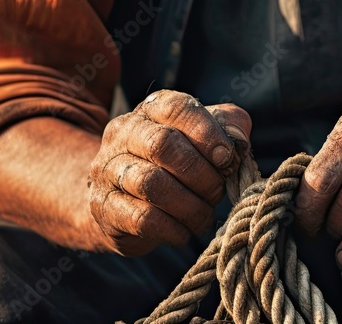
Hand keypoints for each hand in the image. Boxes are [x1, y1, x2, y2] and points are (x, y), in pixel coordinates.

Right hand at [87, 90, 251, 255]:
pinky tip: (184, 232)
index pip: (177, 108)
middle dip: (201, 174)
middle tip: (218, 193)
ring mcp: (107, 169)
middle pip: (163, 144)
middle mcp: (124, 133)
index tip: (227, 159)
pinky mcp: (103, 207)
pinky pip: (142, 218)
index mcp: (152, 109)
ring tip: (204, 216)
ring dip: (190, 205)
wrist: (121, 201)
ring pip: (151, 183)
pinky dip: (173, 229)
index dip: (207, 133)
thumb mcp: (203, 137)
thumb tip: (238, 139)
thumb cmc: (177, 165)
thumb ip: (228, 126)